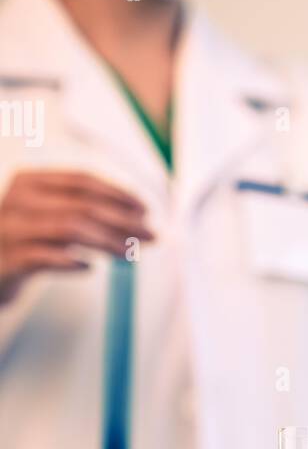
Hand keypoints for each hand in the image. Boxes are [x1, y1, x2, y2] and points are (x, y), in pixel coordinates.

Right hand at [0, 170, 154, 306]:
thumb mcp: (50, 217)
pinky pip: (45, 258)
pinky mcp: (8, 260)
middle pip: (81, 205)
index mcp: (31, 181)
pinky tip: (90, 267)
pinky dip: (72, 261)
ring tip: (130, 254)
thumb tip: (139, 220)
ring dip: (107, 242)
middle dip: (122, 221)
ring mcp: (9, 230)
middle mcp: (18, 200)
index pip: (82, 180)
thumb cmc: (26, 241)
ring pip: (68, 229)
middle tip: (151, 236)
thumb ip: (85, 212)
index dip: (118, 194)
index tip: (145, 210)